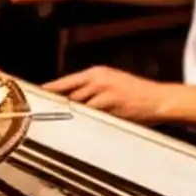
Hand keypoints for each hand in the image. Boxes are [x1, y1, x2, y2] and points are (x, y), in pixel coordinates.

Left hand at [44, 66, 176, 124]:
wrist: (158, 99)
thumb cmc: (134, 91)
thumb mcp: (111, 79)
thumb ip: (89, 86)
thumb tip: (68, 96)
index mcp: (96, 72)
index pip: (65, 81)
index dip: (50, 90)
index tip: (37, 96)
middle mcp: (98, 81)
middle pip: (69, 96)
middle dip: (62, 106)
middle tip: (53, 114)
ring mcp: (104, 95)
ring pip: (80, 107)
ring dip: (77, 115)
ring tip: (78, 120)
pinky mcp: (111, 108)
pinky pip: (93, 117)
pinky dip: (91, 121)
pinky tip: (94, 123)